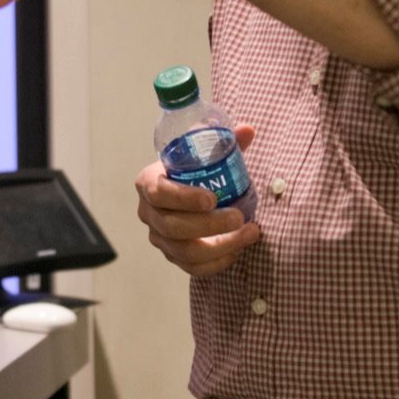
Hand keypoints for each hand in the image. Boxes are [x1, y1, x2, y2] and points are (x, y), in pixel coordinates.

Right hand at [134, 125, 261, 277]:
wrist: (184, 190)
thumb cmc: (193, 169)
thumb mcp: (203, 151)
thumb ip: (224, 141)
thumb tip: (248, 130)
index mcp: (148, 182)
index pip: (158, 194)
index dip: (183, 199)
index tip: (212, 198)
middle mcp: (148, 213)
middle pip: (172, 226)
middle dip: (209, 225)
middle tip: (240, 217)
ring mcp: (159, 238)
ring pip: (184, 251)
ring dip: (220, 246)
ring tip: (250, 233)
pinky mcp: (173, 256)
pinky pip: (193, 269)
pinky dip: (218, 263)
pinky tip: (239, 249)